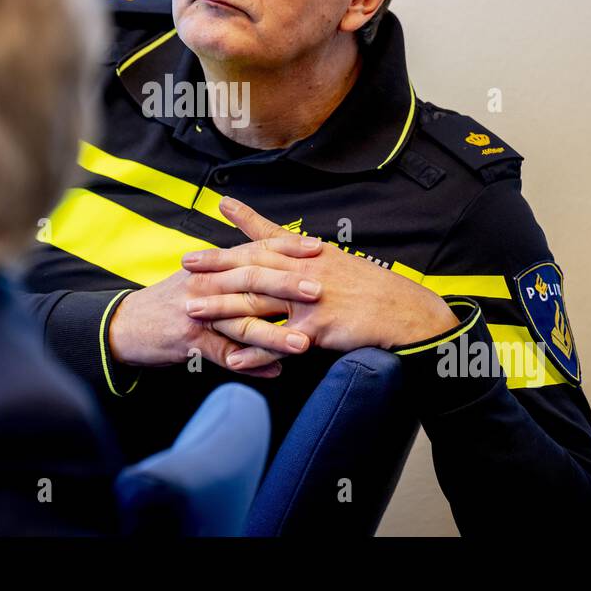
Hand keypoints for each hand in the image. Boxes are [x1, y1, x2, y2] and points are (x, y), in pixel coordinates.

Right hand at [107, 231, 324, 377]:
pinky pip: (225, 356)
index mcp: (213, 266)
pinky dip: (250, 366)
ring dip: (274, 335)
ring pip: (241, 323)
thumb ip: (232, 273)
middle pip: (251, 280)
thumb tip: (270, 270)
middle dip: (288, 285)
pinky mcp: (190, 342)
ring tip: (304, 343)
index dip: (287, 247)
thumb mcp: (198, 279)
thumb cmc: (168, 302)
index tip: (318, 248)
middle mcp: (206, 284)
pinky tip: (274, 372)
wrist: (125, 325)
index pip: (255, 249)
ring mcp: (197, 313)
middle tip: (320, 289)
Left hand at [182, 196, 459, 354]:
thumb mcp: (335, 260)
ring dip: (222, 308)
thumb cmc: (370, 290)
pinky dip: (255, 352)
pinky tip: (233, 359)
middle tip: (184, 267)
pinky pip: (279, 342)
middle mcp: (305, 271)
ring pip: (257, 302)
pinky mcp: (319, 325)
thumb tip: (287, 241)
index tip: (204, 231)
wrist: (406, 313)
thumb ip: (302, 251)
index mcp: (309, 255)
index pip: (265, 240)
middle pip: (252, 267)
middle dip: (215, 267)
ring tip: (192, 312)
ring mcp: (310, 298)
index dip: (233, 237)